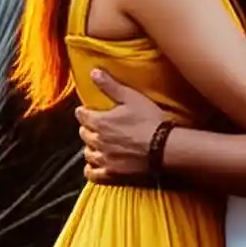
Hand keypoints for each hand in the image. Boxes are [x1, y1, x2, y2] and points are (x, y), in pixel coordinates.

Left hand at [75, 69, 166, 184]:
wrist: (164, 148)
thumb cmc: (149, 121)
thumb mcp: (131, 97)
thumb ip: (110, 86)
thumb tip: (93, 72)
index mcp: (99, 121)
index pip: (81, 115)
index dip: (85, 112)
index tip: (88, 111)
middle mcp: (96, 141)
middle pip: (83, 134)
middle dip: (88, 129)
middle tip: (96, 126)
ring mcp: (103, 159)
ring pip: (87, 153)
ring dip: (91, 147)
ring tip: (99, 144)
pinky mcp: (111, 174)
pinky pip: (92, 174)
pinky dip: (92, 169)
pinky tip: (98, 164)